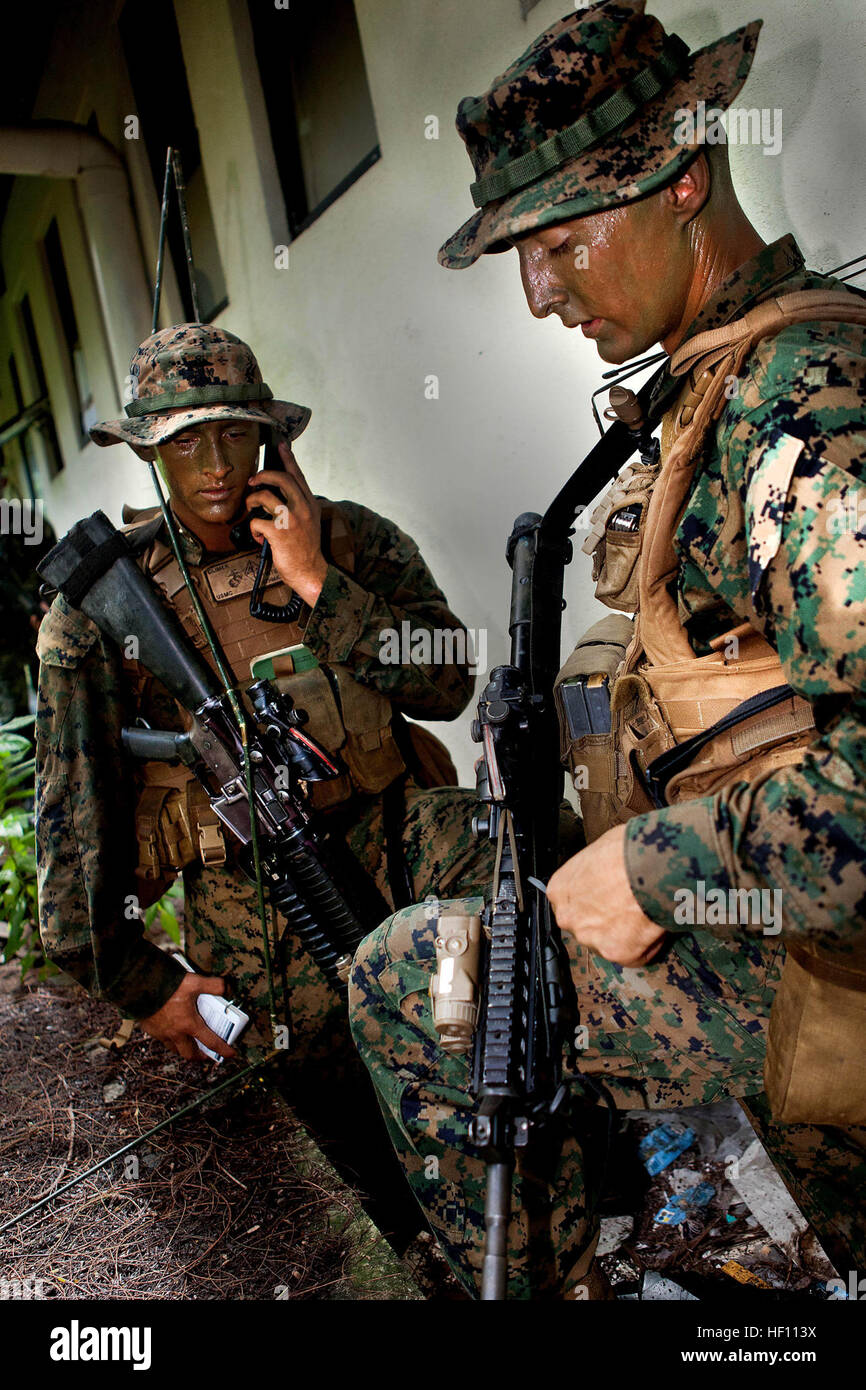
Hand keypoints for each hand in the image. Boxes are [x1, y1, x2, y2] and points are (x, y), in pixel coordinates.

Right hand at [139, 972, 237, 1062]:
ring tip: (188, 1044)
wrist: (139, 987)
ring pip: (174, 1049)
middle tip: (206, 1054)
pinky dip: (168, 1039)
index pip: (210, 1041)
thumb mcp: (194, 982)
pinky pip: (161, 1039)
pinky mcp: (149, 1029)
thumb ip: (214, 985)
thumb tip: (228, 987)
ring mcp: (161, 1033)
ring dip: (183, 1049)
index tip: (231, 1054)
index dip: (223, 1049)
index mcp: (189, 1024)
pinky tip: (170, 1030)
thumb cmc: (167, 986)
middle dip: (199, 1056)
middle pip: (189, 1054)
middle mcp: (175, 1033)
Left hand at [245, 442, 327, 605]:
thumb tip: (275, 495)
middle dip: (263, 475)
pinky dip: (253, 529)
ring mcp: (291, 520)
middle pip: (281, 478)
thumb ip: (298, 507)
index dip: (288, 458)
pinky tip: (258, 537)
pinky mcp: (279, 532)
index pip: (298, 476)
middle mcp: (302, 508)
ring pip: (264, 496)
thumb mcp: (309, 523)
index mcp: (310, 504)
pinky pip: (256, 521)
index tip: (281, 445)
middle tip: (253, 480)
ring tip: (251, 509)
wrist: (311, 572)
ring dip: (252, 501)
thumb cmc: (306, 550)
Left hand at [547, 824, 667, 965]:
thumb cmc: (626, 850)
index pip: (573, 904)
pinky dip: (648, 944)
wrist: (649, 865)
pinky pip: (635, 955)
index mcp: (560, 891)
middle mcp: (569, 918)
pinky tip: (653, 923)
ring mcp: (591, 939)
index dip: (594, 901)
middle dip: (607, 920)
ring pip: (610, 942)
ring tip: (645, 911)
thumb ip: (592, 872)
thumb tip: (606, 873)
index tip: (608, 897)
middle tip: (629, 905)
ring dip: (627, 934)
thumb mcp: (598, 851)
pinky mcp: (617, 954)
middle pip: (587, 926)